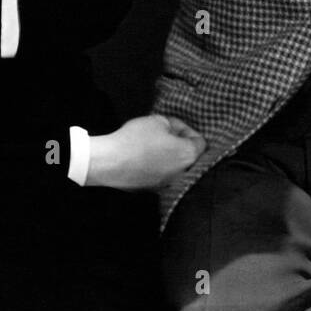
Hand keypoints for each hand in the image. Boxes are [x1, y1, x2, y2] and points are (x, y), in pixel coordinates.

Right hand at [85, 114, 205, 190]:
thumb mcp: (157, 120)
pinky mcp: (152, 190)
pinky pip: (161, 177)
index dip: (188, 130)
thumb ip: (172, 125)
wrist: (109, 162)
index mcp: (189, 155)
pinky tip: (145, 160)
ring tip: (155, 147)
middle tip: (165, 135)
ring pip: (176, 168)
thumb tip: (173, 131)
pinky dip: (157, 168)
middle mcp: (182, 174)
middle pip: (190, 157)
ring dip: (170, 158)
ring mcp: (167, 184)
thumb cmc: (135, 139)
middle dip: (180, 145)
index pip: (200, 142)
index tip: (174, 126)